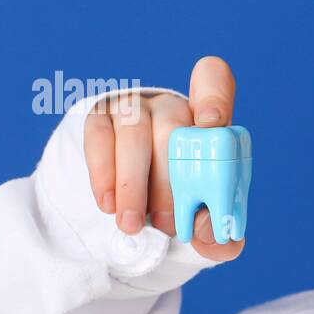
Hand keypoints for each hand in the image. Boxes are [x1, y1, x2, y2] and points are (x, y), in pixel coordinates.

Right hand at [83, 56, 243, 262]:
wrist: (135, 202)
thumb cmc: (181, 204)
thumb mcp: (202, 219)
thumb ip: (216, 232)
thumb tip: (209, 231)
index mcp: (206, 120)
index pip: (213, 81)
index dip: (213, 95)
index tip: (211, 123)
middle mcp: (170, 106)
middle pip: (172, 126)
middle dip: (170, 178)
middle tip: (168, 223)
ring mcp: (131, 109)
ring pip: (134, 134)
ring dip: (133, 184)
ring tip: (133, 224)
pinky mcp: (98, 120)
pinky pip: (99, 139)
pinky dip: (104, 175)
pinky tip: (109, 205)